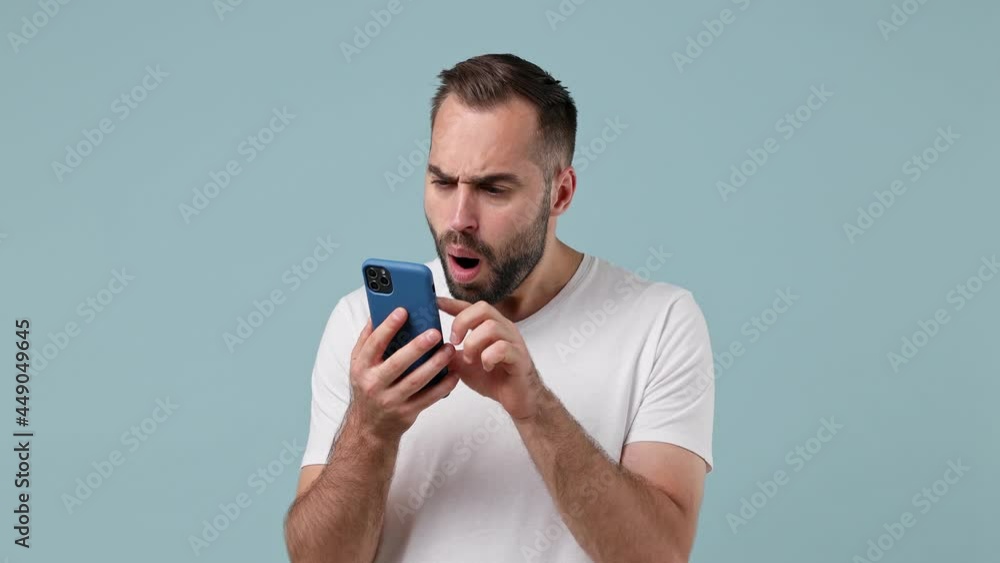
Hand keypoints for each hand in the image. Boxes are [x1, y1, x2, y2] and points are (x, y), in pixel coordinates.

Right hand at [346, 307, 459, 441]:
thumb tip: (377, 313)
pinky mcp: (407, 413)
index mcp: (362, 368)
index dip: (388, 327)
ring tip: (449, 349)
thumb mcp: (359, 365)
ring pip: (416, 381)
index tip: (403, 311)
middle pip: (398, 363)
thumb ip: (367, 340)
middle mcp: (374, 384)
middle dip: (417, 347)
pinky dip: (443, 386)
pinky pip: (429, 398)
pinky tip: (454, 373)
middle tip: (435, 332)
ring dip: (435, 364)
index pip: (374, 344)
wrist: (369, 427)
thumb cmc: (367, 387)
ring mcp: (391, 400)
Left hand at [437, 297, 543, 419]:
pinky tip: (486, 367)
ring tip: (469, 359)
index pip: (471, 307)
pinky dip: (488, 357)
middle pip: (482, 308)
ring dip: (474, 343)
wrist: (516, 398)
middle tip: (454, 341)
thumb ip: (450, 354)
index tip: (435, 302)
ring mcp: (513, 341)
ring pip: (491, 327)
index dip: (452, 303)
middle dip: (462, 322)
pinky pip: (503, 348)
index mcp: (490, 327)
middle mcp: (503, 329)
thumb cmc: (493, 378)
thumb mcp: (464, 365)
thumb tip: (430, 349)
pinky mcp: (519, 357)